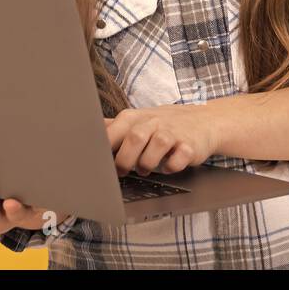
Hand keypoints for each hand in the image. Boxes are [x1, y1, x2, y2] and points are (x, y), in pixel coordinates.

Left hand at [104, 103, 220, 175]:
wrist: (204, 121)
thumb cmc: (164, 124)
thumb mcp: (137, 120)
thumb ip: (113, 128)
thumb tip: (85, 135)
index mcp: (135, 118)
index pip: (113, 131)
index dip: (104, 150)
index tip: (99, 165)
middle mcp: (154, 122)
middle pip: (133, 139)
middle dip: (125, 160)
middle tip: (123, 171)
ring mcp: (173, 132)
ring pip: (156, 147)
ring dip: (147, 164)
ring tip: (146, 168)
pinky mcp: (190, 145)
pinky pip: (178, 159)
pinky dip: (171, 167)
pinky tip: (168, 165)